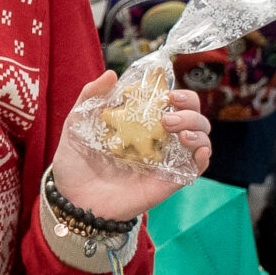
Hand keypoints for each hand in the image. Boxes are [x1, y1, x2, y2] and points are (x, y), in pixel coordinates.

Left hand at [50, 71, 212, 222]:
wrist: (72, 200)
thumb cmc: (74, 164)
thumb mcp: (76, 124)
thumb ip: (90, 97)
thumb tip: (112, 74)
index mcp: (140, 123)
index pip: (171, 102)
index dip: (176, 93)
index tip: (165, 91)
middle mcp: (158, 139)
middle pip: (192, 116)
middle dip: (189, 107)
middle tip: (169, 108)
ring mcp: (165, 160)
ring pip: (200, 138)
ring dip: (196, 127)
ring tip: (173, 128)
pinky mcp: (169, 181)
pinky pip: (197, 167)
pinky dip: (204, 154)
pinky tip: (195, 148)